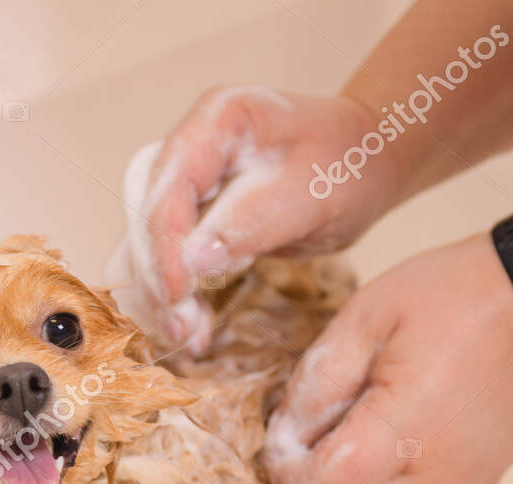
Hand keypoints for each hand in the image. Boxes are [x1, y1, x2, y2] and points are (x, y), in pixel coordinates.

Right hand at [142, 88, 399, 352]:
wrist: (366, 161)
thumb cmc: (348, 165)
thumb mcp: (310, 194)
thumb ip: (251, 222)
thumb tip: (191, 261)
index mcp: (216, 120)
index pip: (169, 188)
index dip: (165, 246)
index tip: (178, 296)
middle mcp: (190, 145)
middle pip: (147, 214)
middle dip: (158, 275)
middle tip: (181, 327)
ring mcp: (186, 178)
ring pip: (149, 240)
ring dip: (160, 291)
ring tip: (187, 334)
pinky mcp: (191, 211)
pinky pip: (169, 255)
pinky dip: (177, 294)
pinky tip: (194, 327)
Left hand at [262, 233, 512, 483]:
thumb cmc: (452, 297)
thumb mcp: (368, 314)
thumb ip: (320, 377)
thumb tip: (287, 432)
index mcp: (405, 419)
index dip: (290, 480)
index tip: (278, 454)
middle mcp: (438, 466)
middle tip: (295, 467)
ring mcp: (464, 483)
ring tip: (329, 483)